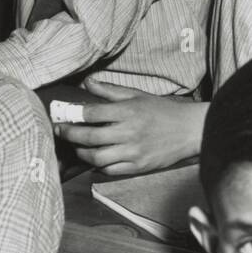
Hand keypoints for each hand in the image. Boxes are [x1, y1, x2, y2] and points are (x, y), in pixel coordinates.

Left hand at [55, 82, 205, 174]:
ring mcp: (133, 152)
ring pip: (97, 157)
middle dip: (70, 134)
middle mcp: (129, 132)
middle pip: (90, 136)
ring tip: (78, 147)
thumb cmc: (163, 111)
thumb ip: (111, 91)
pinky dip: (98, 166)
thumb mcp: (138, 95)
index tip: (63, 115)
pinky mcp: (138, 167)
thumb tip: (88, 82)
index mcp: (128, 111)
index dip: (73, 115)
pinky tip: (95, 160)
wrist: (190, 130)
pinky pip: (110, 170)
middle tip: (61, 132)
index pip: (92, 113)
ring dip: (82, 153)